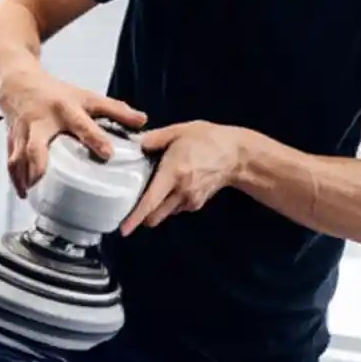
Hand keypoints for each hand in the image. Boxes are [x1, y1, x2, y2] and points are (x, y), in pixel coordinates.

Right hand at [0, 70, 146, 197]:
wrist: (17, 82)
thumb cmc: (55, 93)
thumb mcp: (86, 97)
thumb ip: (115, 110)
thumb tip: (143, 121)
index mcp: (63, 109)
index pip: (81, 124)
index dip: (94, 138)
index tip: (107, 154)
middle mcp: (40, 121)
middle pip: (36, 145)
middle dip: (40, 165)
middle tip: (47, 183)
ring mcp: (22, 132)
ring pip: (19, 158)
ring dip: (25, 178)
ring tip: (35, 196)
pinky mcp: (11, 140)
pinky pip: (11, 162)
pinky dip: (16, 180)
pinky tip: (26, 194)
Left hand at [119, 121, 252, 235]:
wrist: (237, 154)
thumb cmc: (207, 139)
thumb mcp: (178, 131)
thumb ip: (154, 138)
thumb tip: (134, 144)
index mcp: (173, 173)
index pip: (150, 201)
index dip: (135, 217)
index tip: (123, 230)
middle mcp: (181, 191)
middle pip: (154, 216)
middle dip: (141, 216)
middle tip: (132, 204)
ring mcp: (190, 200)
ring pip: (164, 214)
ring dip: (155, 209)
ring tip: (155, 189)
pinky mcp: (196, 204)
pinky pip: (175, 209)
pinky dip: (169, 203)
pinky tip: (172, 187)